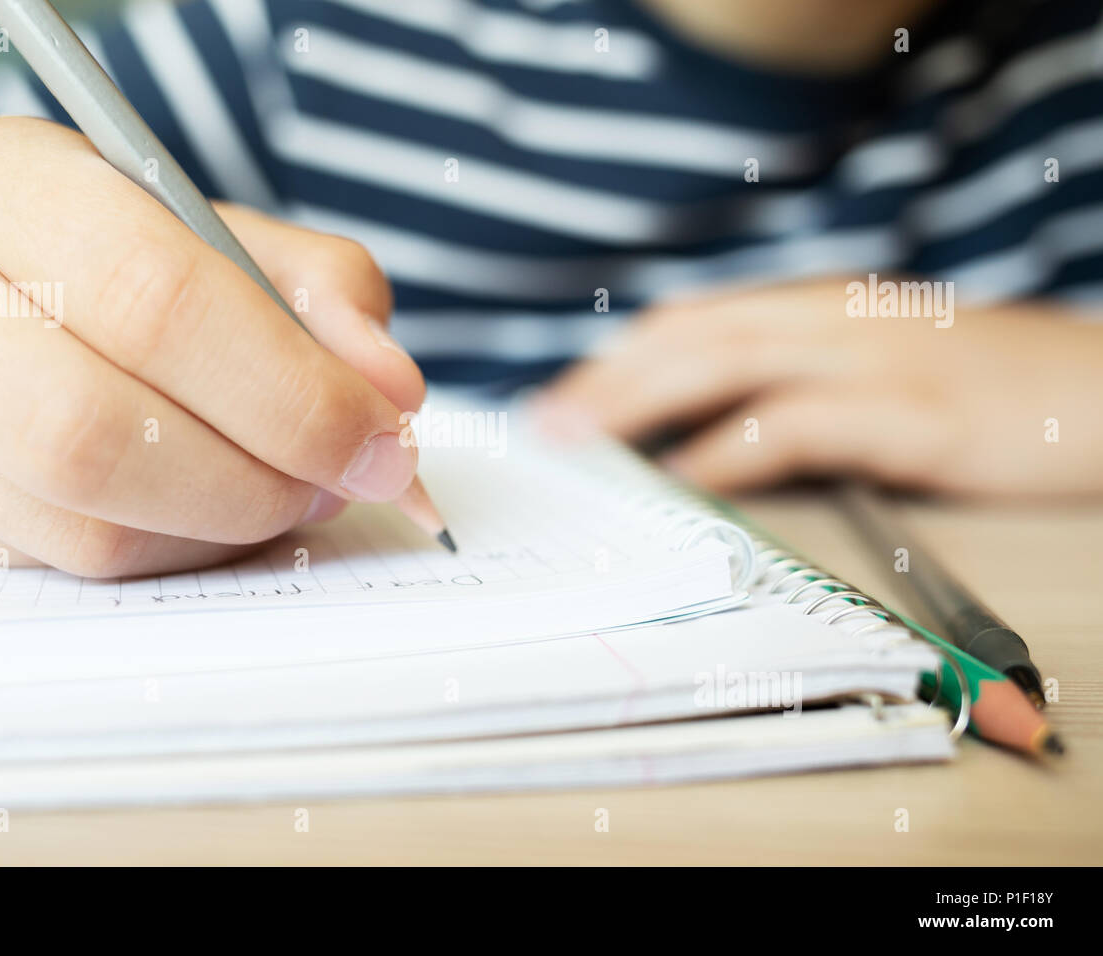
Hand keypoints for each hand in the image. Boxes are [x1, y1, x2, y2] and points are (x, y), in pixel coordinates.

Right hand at [0, 117, 424, 575]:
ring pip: (78, 524)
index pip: (155, 297)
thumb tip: (388, 394)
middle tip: (333, 484)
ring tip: (275, 493)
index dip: (291, 391)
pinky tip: (193, 511)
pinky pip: (54, 567)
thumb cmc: (100, 257)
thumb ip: (318, 293)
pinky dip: (159, 556)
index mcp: (2, 180)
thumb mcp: (216, 232)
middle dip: (255, 481)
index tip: (381, 440)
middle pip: (94, 431)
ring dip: (217, 531)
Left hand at [536, 278, 1102, 497]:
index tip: (561, 400)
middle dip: (606, 381)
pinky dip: (732, 450)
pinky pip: (800, 424)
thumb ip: (795, 388)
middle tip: (542, 425)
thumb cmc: (983, 388)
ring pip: (726, 365)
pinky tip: (689, 479)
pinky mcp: (914, 413)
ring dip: (641, 404)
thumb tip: (701, 441)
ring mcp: (874, 360)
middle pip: (691, 337)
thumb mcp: (877, 369)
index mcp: (819, 311)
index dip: (618, 360)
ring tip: (582, 443)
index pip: (692, 323)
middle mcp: (832, 321)